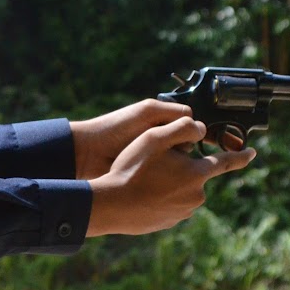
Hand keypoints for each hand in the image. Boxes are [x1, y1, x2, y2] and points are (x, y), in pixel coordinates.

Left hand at [69, 99, 194, 179]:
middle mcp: (160, 139)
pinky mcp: (149, 174)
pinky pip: (168, 176)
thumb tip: (200, 126)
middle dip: (184, 149)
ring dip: (178, 164)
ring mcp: (155, 159)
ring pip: (181, 162)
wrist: (89, 152)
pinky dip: (170, 176)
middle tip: (173, 152)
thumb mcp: (147, 112)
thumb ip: (174, 113)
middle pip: (188, 145)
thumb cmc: (117, 128)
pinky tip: (164, 177)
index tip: (190, 139)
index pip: (190, 125)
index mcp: (161, 121)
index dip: (192, 131)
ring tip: (165, 164)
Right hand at [85, 116, 254, 235]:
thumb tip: (200, 130)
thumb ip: (182, 128)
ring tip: (144, 180)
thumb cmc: (131, 170)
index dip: (240, 155)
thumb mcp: (154, 138)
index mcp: (197, 174)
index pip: (226, 162)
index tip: (252, 152)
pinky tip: (141, 194)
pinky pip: (169, 204)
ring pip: (181, 189)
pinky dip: (160, 198)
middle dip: (181, 166)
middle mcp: (196, 195)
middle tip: (153, 165)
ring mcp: (182, 212)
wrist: (111, 206)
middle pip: (195, 174)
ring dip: (169, 183)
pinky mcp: (169, 222)